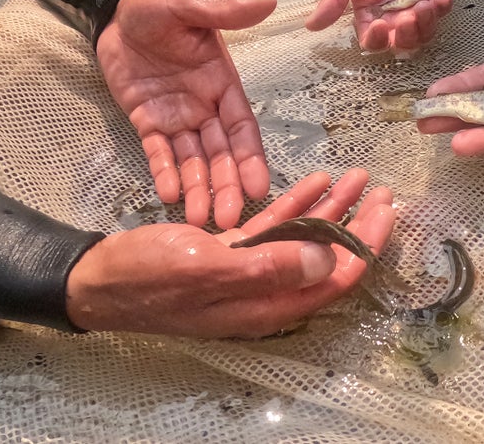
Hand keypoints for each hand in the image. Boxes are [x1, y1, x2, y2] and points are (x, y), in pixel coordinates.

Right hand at [66, 169, 394, 337]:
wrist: (97, 280)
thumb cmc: (148, 276)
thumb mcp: (209, 268)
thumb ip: (269, 266)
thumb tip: (325, 259)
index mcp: (266, 304)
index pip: (332, 278)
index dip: (363, 246)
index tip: (385, 212)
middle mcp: (265, 292)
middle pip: (327, 259)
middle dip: (357, 225)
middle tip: (382, 191)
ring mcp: (248, 272)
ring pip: (304, 240)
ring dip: (332, 208)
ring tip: (358, 178)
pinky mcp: (230, 254)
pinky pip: (275, 230)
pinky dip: (297, 206)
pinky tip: (315, 182)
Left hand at [96, 0, 276, 229]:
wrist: (111, 13)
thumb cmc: (154, 7)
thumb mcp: (188, 5)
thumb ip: (224, 11)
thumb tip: (267, 3)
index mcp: (221, 81)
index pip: (242, 125)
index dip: (251, 157)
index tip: (260, 188)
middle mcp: (204, 105)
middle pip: (220, 152)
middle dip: (225, 185)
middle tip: (229, 221)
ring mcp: (176, 117)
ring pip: (191, 160)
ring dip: (198, 188)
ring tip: (199, 220)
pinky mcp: (147, 122)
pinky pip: (158, 152)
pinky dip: (164, 173)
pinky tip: (169, 195)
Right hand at [305, 0, 453, 53]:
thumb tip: (310, 26)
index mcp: (369, 14)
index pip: (372, 40)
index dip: (377, 40)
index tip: (380, 25)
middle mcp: (392, 17)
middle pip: (402, 43)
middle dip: (407, 35)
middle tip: (409, 17)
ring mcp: (414, 9)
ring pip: (424, 33)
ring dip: (426, 24)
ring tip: (426, 5)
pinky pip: (441, 13)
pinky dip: (443, 10)